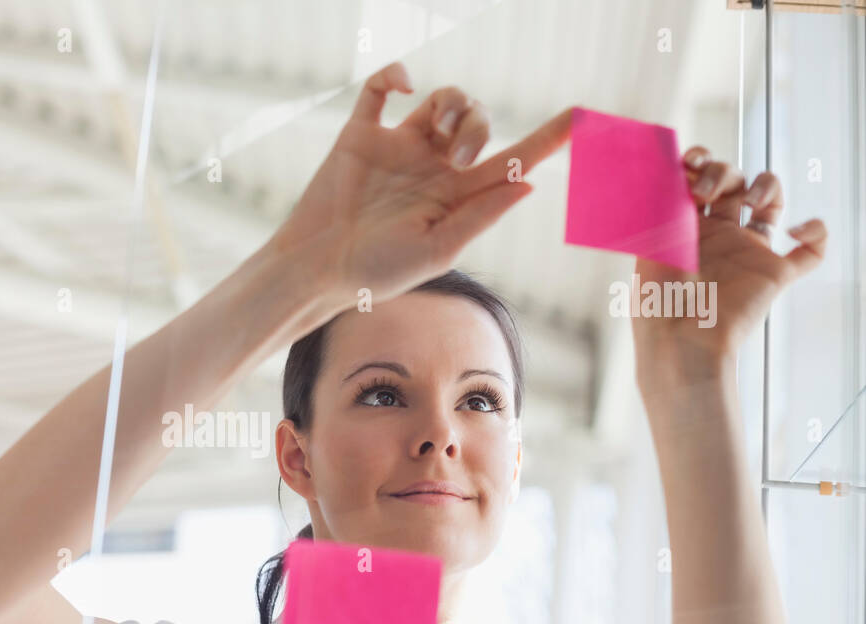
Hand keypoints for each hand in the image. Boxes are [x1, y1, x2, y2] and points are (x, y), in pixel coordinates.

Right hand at [269, 61, 573, 314]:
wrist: (318, 267)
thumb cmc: (376, 272)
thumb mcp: (437, 251)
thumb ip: (480, 215)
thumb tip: (527, 182)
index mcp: (455, 197)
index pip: (510, 159)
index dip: (547, 139)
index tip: (582, 117)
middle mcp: (431, 167)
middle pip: (478, 121)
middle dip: (478, 128)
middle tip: (457, 159)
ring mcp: (397, 148)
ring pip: (441, 100)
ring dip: (453, 103)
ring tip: (441, 131)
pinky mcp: (362, 135)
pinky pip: (382, 88)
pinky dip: (396, 75)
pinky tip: (404, 86)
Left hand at [632, 147, 826, 384]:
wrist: (681, 340)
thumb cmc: (657, 298)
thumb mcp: (649, 243)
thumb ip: (661, 203)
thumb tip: (668, 164)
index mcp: (684, 228)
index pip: (699, 179)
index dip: (701, 161)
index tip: (691, 162)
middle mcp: (717, 235)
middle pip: (734, 181)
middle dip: (724, 172)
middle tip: (705, 193)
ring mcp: (748, 252)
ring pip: (772, 202)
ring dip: (769, 184)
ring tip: (754, 200)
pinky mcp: (775, 274)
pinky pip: (812, 251)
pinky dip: (817, 232)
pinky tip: (797, 231)